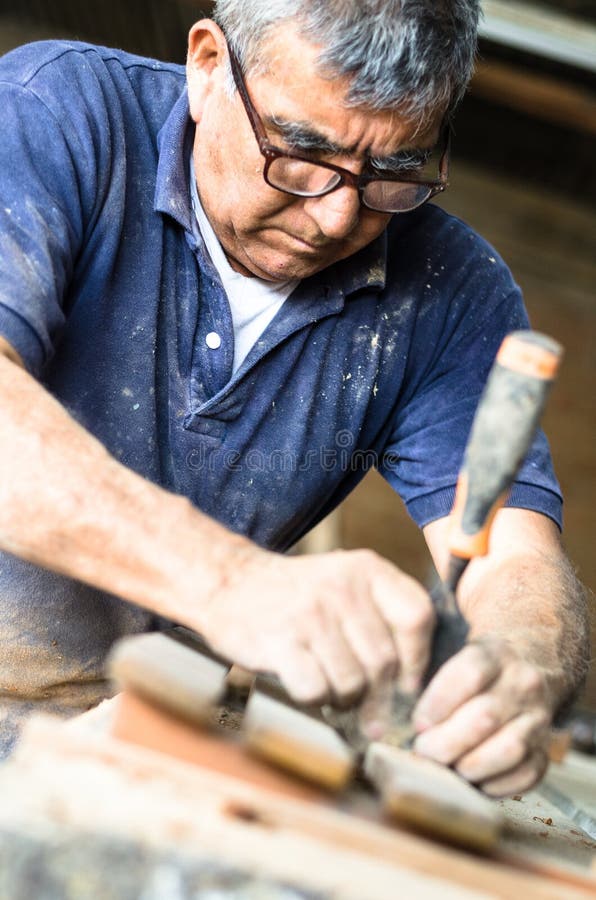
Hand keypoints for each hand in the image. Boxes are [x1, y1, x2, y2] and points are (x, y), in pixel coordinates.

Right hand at [194, 546, 433, 706]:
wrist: (229, 583)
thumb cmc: (297, 595)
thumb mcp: (346, 583)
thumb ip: (383, 617)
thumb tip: (416, 683)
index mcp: (366, 569)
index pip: (417, 616)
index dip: (418, 659)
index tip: (407, 683)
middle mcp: (342, 587)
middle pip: (384, 661)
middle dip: (378, 695)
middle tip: (367, 707)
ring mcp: (310, 614)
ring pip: (353, 682)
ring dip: (346, 700)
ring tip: (332, 691)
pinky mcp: (281, 640)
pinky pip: (316, 690)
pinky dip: (316, 700)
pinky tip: (308, 687)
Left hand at [411, 637, 552, 795]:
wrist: (528, 668)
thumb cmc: (475, 672)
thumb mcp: (456, 658)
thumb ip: (433, 685)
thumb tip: (409, 727)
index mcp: (496, 654)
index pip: (469, 675)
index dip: (437, 704)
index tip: (418, 723)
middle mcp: (523, 684)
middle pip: (485, 718)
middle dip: (446, 743)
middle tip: (424, 752)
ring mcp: (539, 717)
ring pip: (509, 749)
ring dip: (471, 767)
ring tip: (449, 768)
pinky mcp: (546, 748)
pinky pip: (527, 774)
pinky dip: (497, 785)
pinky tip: (474, 781)